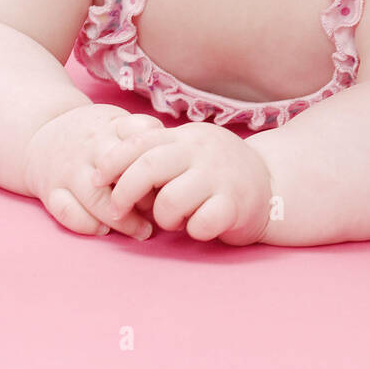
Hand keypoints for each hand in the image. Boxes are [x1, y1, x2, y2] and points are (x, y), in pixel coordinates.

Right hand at [23, 104, 165, 238]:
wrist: (39, 134)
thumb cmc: (93, 134)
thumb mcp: (117, 123)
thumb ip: (144, 138)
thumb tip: (176, 167)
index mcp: (109, 127)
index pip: (137, 139)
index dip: (156, 161)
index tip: (172, 179)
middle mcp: (88, 148)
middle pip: (117, 171)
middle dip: (141, 195)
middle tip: (161, 212)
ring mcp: (68, 170)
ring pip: (94, 196)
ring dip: (120, 219)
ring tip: (142, 231)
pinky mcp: (50, 190)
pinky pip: (66, 211)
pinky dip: (86, 224)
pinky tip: (104, 231)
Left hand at [93, 120, 273, 245]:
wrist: (272, 184)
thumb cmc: (217, 172)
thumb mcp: (189, 151)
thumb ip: (157, 153)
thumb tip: (108, 166)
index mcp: (187, 138)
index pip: (140, 142)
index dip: (112, 161)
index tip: (96, 178)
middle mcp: (203, 153)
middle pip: (150, 167)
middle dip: (125, 191)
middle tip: (117, 210)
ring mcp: (220, 178)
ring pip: (171, 200)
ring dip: (163, 217)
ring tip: (173, 220)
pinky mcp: (235, 206)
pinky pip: (201, 223)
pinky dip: (193, 230)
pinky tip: (198, 227)